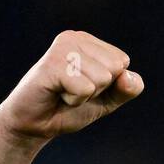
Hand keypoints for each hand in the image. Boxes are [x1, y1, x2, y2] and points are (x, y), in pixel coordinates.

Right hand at [0, 30, 143, 141]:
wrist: (34, 126)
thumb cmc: (67, 108)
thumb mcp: (106, 100)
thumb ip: (126, 89)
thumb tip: (129, 76)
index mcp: (88, 42)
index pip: (122, 62)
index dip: (108, 85)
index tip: (83, 88)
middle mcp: (74, 38)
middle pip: (114, 68)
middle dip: (97, 89)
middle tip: (71, 92)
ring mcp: (62, 48)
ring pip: (102, 78)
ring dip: (84, 96)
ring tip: (63, 93)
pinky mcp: (52, 64)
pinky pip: (85, 88)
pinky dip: (74, 100)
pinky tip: (56, 95)